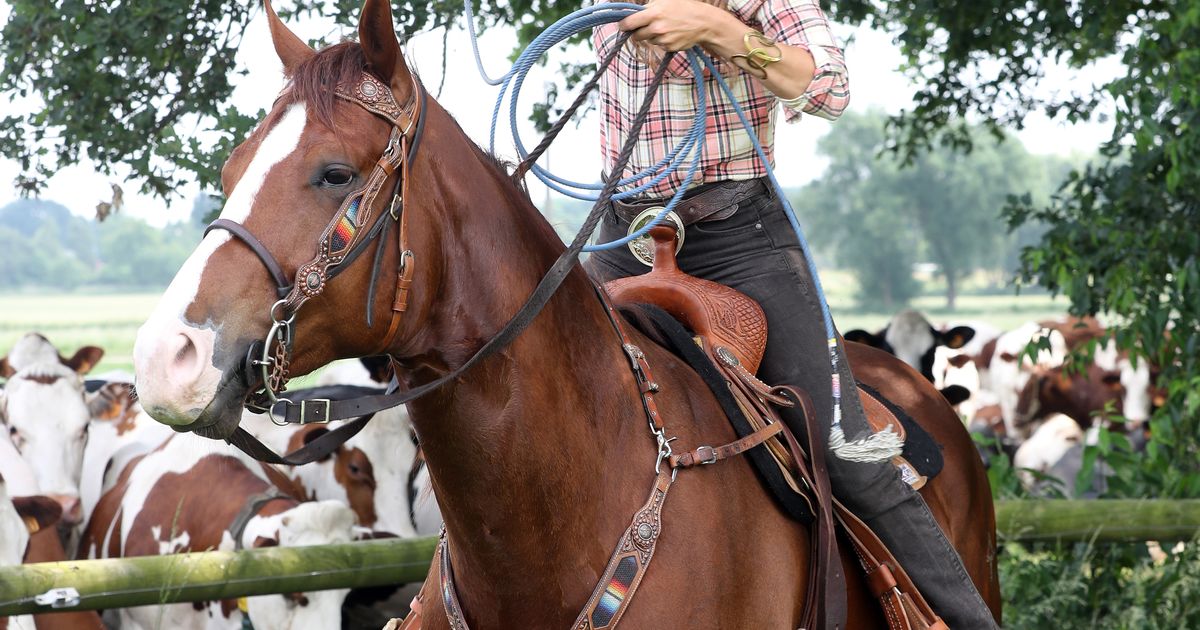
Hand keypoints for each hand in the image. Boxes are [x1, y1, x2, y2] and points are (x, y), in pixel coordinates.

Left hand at [617, 0, 737, 51]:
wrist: (703, 22)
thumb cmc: (683, 8)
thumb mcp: (665, 1)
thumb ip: (648, 7)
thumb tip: (631, 13)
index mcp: (654, 12)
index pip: (629, 22)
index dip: (623, 25)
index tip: (622, 25)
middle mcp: (657, 27)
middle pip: (636, 35)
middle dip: (637, 31)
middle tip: (645, 26)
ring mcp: (663, 39)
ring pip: (648, 40)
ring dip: (652, 35)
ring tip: (665, 27)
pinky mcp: (669, 47)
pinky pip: (659, 45)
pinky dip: (662, 41)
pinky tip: (672, 34)